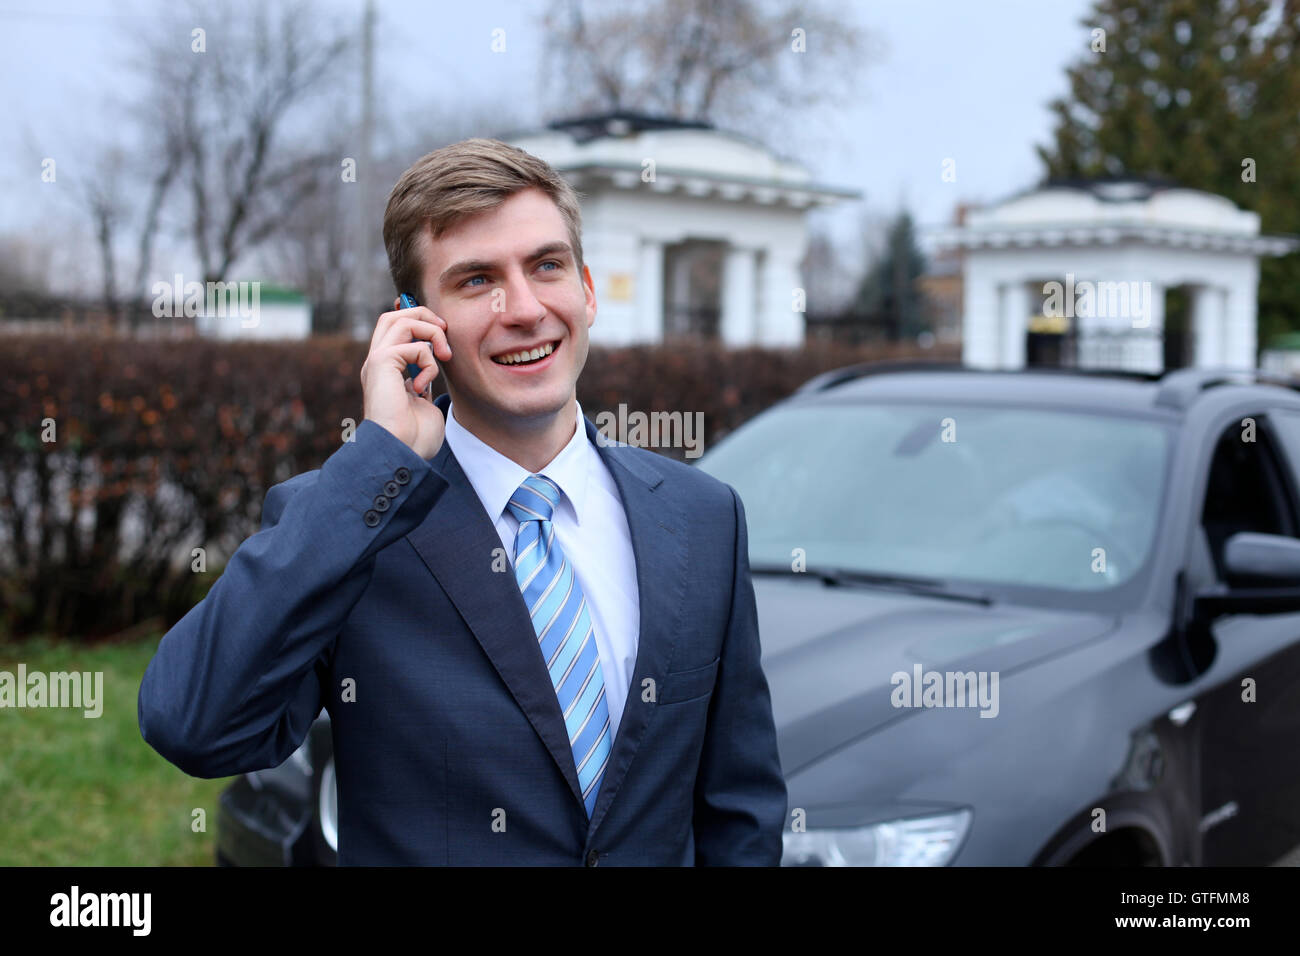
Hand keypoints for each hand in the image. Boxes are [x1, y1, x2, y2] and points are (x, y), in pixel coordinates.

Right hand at [360, 298, 451, 458]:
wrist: (401, 453)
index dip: (418, 321)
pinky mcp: (381, 364)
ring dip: (430, 331)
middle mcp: (378, 362)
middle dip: (423, 315)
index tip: (442, 334)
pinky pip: (412, 344)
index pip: (395, 329)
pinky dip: (428, 361)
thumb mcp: (423, 401)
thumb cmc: (414, 438)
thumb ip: (424, 379)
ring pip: (400, 320)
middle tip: (445, 332)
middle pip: (394, 316)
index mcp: (386, 371)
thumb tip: (433, 363)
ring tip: (444, 355)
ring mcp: (377, 362)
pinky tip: (424, 386)